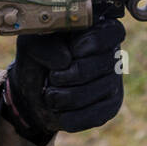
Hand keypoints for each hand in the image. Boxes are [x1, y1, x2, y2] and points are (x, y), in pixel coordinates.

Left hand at [4, 17, 125, 140]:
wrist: (34, 92)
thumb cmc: (38, 59)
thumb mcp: (32, 45)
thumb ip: (45, 45)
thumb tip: (65, 61)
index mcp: (100, 29)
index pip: (111, 33)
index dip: (87, 44)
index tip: (70, 50)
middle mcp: (113, 54)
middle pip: (99, 65)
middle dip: (64, 75)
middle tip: (51, 76)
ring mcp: (115, 81)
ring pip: (90, 92)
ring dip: (59, 97)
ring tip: (51, 93)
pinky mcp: (111, 107)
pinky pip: (89, 116)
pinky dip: (65, 115)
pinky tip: (59, 109)